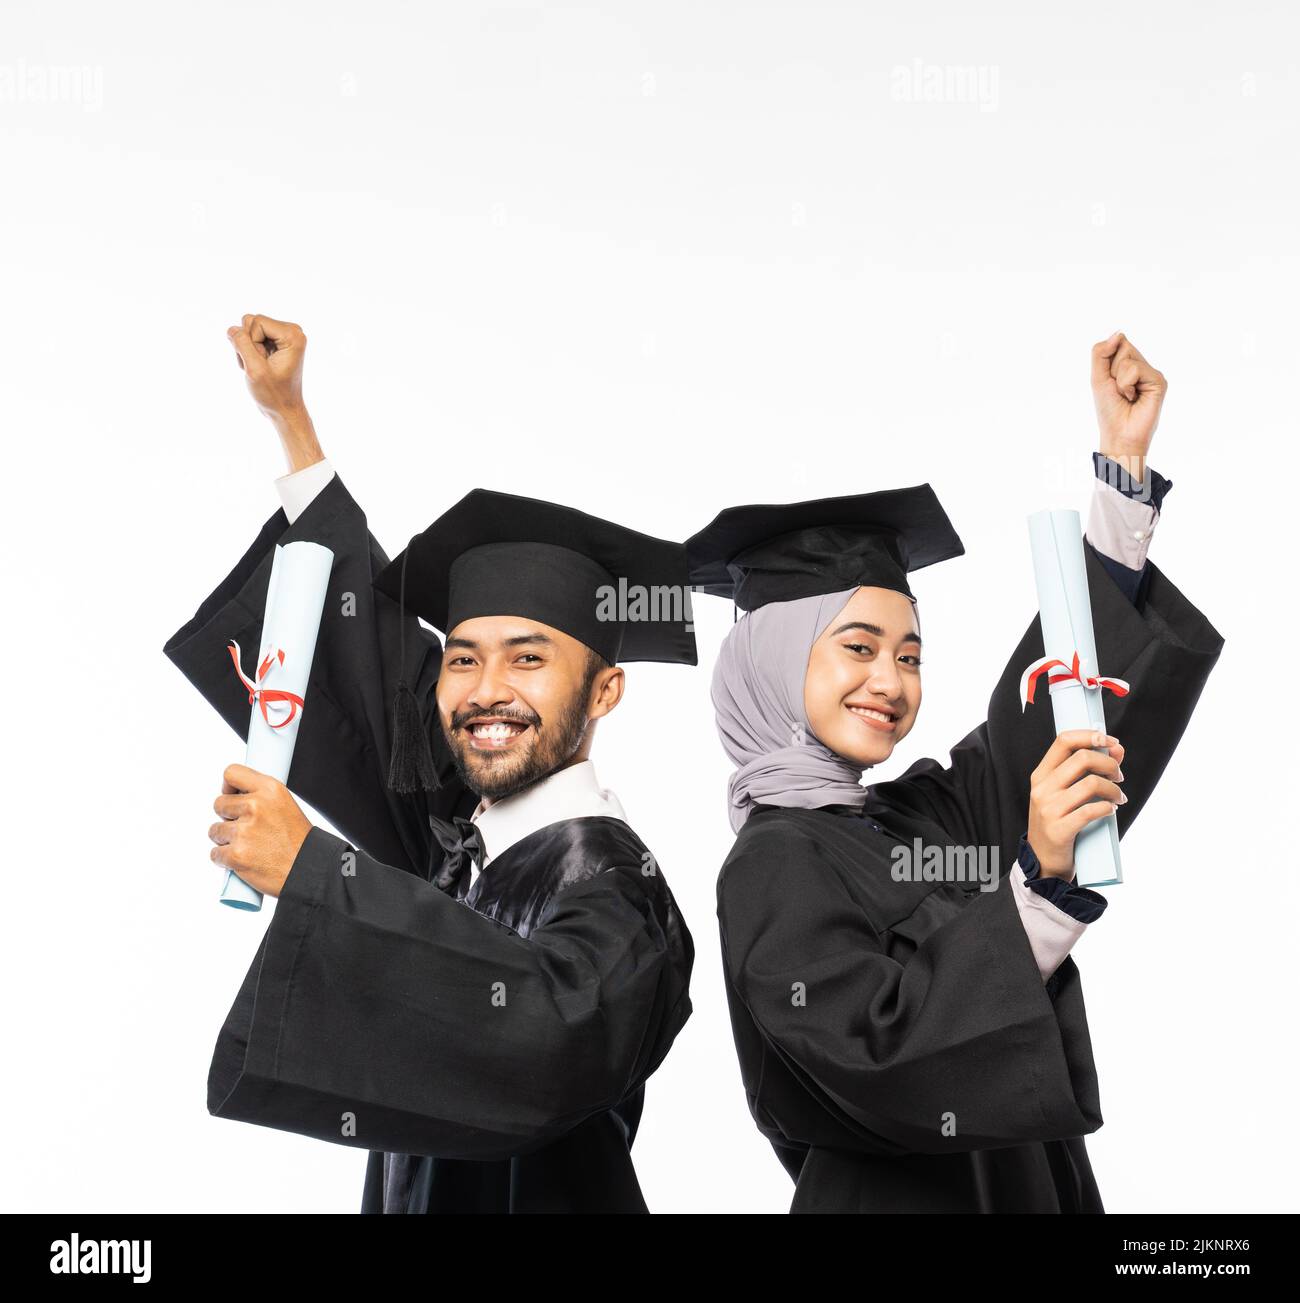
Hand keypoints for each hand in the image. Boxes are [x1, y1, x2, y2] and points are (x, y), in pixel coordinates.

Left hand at [209, 763, 311, 897]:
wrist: (308, 870)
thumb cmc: (299, 841)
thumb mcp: (286, 805)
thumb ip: (261, 797)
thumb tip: (236, 796)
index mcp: (270, 790)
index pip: (232, 773)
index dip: (228, 787)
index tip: (232, 796)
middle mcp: (256, 806)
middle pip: (219, 804)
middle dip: (227, 817)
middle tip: (245, 828)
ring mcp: (244, 831)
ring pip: (214, 830)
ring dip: (225, 839)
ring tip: (247, 846)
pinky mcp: (236, 855)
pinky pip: (215, 854)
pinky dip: (225, 859)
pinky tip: (242, 859)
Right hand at [226, 313, 322, 471]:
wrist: (284, 410)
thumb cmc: (273, 394)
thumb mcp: (254, 370)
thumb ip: (242, 345)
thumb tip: (232, 328)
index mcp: (292, 335)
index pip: (255, 321)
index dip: (251, 342)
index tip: (262, 362)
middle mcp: (292, 331)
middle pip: (251, 322)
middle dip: (249, 345)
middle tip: (260, 366)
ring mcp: (284, 335)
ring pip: (248, 329)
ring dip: (247, 350)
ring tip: (259, 367)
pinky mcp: (276, 341)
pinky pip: (250, 337)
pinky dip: (249, 352)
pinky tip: (259, 367)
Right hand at [1027, 730, 1126, 879]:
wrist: (1043, 860)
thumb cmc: (1058, 822)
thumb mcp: (1064, 794)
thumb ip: (1088, 770)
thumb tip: (1117, 749)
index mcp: (1041, 775)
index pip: (1063, 741)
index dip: (1090, 735)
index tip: (1110, 741)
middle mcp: (1042, 788)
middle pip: (1082, 758)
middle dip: (1110, 764)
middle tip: (1119, 777)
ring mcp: (1048, 809)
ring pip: (1091, 783)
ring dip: (1114, 789)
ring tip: (1119, 798)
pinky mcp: (1058, 829)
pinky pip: (1091, 811)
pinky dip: (1107, 808)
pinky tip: (1111, 810)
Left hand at [1091, 332, 1165, 477]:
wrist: (1119, 434)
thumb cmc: (1109, 410)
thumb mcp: (1098, 378)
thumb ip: (1101, 353)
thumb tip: (1118, 332)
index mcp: (1127, 365)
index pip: (1117, 343)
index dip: (1107, 358)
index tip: (1108, 379)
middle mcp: (1141, 366)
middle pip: (1123, 346)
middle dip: (1112, 369)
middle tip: (1118, 389)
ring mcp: (1151, 373)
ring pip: (1127, 358)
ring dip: (1119, 379)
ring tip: (1126, 395)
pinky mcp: (1159, 381)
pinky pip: (1135, 369)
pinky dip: (1126, 384)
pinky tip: (1134, 397)